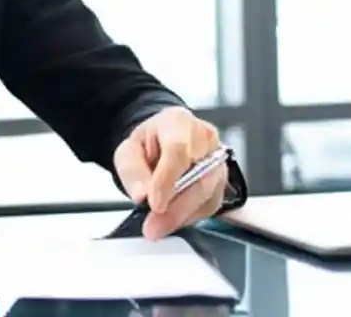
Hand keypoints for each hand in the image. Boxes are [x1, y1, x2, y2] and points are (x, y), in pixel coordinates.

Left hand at [113, 107, 228, 240]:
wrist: (164, 140)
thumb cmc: (150, 143)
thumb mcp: (128, 150)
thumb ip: (132, 171)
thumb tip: (142, 195)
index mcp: (179, 122)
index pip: (178, 150)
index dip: (167, 180)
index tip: (153, 204)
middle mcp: (205, 138)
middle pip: (200, 176)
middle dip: (176, 207)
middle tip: (153, 226)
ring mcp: (217, 159)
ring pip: (208, 193)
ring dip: (182, 215)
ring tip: (158, 227)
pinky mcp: (222, 180)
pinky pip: (211, 204)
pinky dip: (191, 216)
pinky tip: (173, 219)